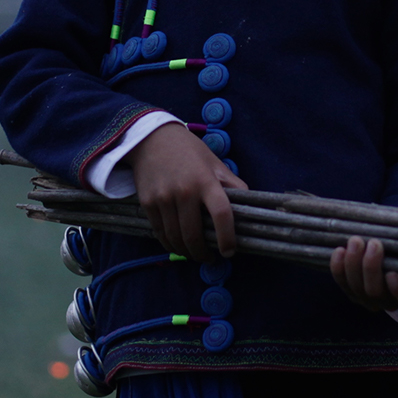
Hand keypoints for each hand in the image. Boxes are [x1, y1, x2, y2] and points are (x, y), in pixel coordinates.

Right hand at [129, 122, 244, 259]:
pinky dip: (170, 244)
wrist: (151, 139)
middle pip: (194, 234)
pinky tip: (178, 245)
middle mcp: (184, 191)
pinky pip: (160, 233)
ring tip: (195, 254)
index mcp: (206, 181)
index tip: (229, 251)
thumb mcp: (215, 163)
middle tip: (210, 258)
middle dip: (203, 254)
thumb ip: (233, 185)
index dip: (227, 237)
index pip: (221, 214)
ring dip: (187, 252)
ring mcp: (163, 198)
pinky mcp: (147, 203)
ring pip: (175, 238)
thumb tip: (249, 206)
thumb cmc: (189, 151)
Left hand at [328, 236, 397, 317]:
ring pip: (357, 289)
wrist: (393, 259)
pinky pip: (342, 284)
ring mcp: (369, 300)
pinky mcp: (352, 293)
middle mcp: (391, 303)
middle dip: (371, 268)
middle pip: (376, 293)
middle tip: (374, 243)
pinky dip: (338, 268)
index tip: (393, 275)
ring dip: (354, 264)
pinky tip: (339, 250)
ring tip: (356, 241)